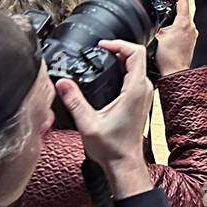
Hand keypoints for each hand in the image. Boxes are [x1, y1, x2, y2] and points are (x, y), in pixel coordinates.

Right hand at [55, 39, 154, 197]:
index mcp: (134, 90)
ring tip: (102, 56)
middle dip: (119, 48)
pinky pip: (136, 76)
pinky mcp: (141, 100)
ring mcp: (144, 95)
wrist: (124, 162)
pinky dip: (124, 69)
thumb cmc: (111, 147)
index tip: (102, 45)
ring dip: (122, 58)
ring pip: (138, 66)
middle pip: (137, 56)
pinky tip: (108, 73)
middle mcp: (144, 90)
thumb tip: (62, 82)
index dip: (120, 44)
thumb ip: (74, 101)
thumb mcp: (88, 122)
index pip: (137, 53)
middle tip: (99, 49)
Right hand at [152, 0, 197, 75]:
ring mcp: (193, 34)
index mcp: (183, 23)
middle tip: (162, 9)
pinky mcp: (191, 40)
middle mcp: (191, 27)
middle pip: (183, 9)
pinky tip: (168, 34)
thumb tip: (152, 19)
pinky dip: (176, 27)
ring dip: (174, 19)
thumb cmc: (168, 59)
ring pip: (184, 19)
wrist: (175, 72)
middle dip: (172, 7)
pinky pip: (184, 28)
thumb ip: (156, 24)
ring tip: (163, 24)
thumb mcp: (156, 36)